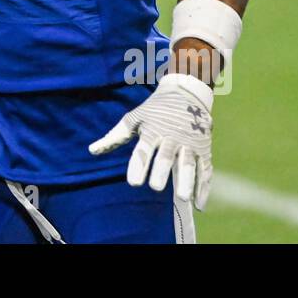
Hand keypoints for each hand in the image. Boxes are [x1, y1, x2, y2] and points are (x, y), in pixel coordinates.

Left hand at [88, 72, 215, 209]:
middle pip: (166, 156)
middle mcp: (172, 137)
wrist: (186, 93)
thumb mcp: (135, 118)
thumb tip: (92, 151)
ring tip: (183, 197)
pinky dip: (204, 187)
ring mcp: (190, 143)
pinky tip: (198, 204)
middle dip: (161, 170)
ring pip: (188, 163)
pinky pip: (205, 169)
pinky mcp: (204, 149)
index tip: (133, 182)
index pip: (144, 149)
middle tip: (155, 186)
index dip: (138, 165)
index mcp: (153, 129)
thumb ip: (116, 136)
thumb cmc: (155, 110)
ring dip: (187, 180)